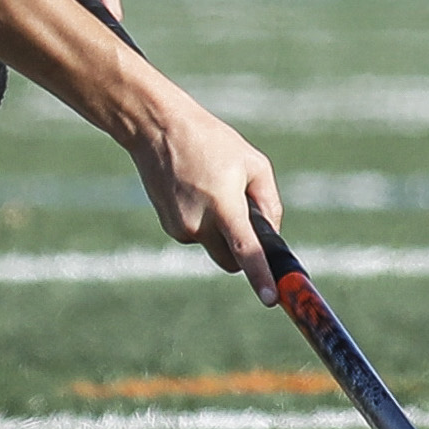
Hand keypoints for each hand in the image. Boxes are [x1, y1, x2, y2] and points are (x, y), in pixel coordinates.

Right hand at [129, 91, 282, 301]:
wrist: (157, 129)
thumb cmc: (211, 142)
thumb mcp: (253, 163)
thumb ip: (269, 202)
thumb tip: (271, 233)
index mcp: (224, 206)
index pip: (245, 250)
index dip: (260, 276)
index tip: (271, 299)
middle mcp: (199, 223)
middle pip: (232, 261)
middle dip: (242, 252)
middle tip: (244, 218)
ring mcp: (181, 228)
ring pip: (214, 246)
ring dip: (221, 230)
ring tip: (212, 188)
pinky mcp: (169, 227)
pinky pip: (198, 236)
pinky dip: (204, 223)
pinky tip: (196, 191)